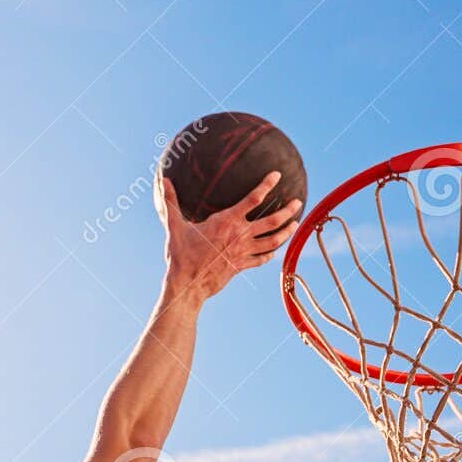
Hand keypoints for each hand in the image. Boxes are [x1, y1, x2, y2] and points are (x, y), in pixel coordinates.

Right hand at [156, 171, 302, 301]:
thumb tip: (164, 180)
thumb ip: (171, 202)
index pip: (253, 199)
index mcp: (227, 221)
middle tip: (298, 202)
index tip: (276, 175)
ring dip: (287, 232)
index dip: (266, 185)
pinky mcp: (242, 266)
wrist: (188, 285)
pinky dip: (271, 253)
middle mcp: (240, 235)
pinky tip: (274, 251)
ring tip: (295, 224)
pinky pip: (262, 259)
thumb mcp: (174, 226)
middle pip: (273, 221)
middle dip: (288, 210)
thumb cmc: (180, 255)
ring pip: (273, 241)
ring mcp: (244, 252)